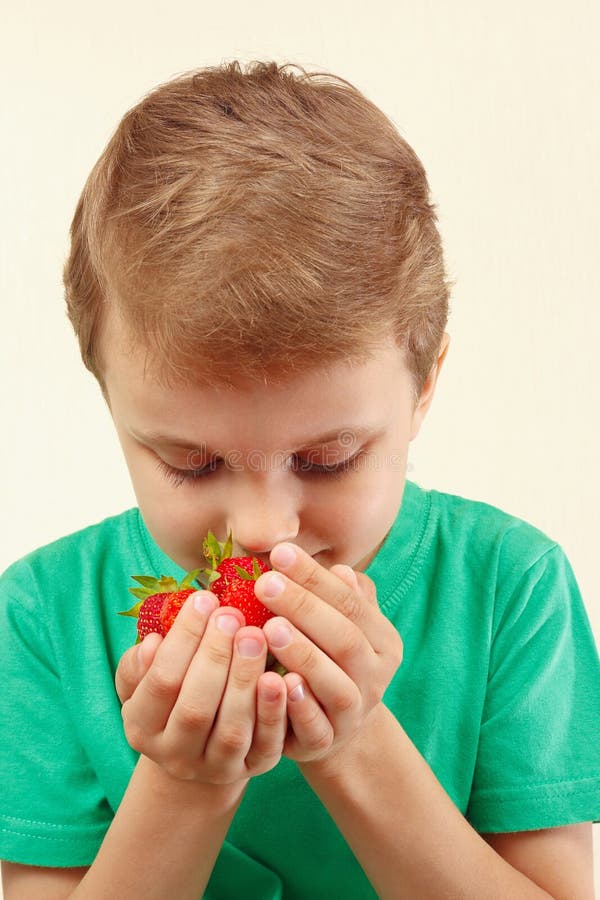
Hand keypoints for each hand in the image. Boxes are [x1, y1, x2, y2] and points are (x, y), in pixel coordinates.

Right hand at [115, 593, 287, 784]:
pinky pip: (267, 743)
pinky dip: (275, 711)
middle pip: (195, 708)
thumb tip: (154, 642)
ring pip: (232, 729)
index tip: (204, 598)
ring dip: (245, 680)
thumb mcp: (145, 680)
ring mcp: (216, 767)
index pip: (161, 681)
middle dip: (215, 657)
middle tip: (232, 615)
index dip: (183, 639)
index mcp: (142, 727)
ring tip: (256, 636)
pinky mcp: (254, 768)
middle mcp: (175, 755)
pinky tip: (283, 676)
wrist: (201, 748)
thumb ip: (141, 662)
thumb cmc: (173, 695)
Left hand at [253, 545, 402, 766]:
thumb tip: (340, 569)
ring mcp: (354, 712)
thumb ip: (338, 598)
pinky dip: (299, 705)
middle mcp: (375, 675)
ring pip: (336, 683)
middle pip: (344, 638)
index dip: (315, 577)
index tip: (279, 553)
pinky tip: (277, 682)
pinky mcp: (328, 741)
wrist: (335, 728)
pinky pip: (317, 725)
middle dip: (305, 608)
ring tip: (269, 627)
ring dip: (303, 654)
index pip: (349, 601)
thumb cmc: (330, 660)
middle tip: (266, 583)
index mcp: (382, 639)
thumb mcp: (341, 626)